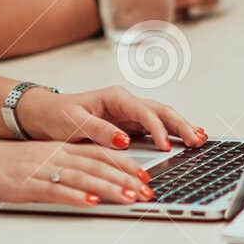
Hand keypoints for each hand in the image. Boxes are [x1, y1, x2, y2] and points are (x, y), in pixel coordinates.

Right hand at [0, 138, 153, 206]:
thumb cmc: (0, 163)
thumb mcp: (36, 160)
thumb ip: (60, 168)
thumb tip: (85, 183)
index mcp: (58, 149)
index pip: (99, 154)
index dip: (124, 164)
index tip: (144, 175)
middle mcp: (54, 156)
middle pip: (97, 165)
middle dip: (125, 178)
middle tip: (147, 190)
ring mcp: (41, 170)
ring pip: (83, 177)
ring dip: (109, 188)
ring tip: (130, 198)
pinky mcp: (26, 185)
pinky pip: (56, 191)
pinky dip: (76, 197)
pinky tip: (92, 204)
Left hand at [16, 84, 206, 151]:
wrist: (43, 116)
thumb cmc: (56, 116)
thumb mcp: (73, 123)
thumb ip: (99, 131)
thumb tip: (124, 140)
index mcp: (115, 98)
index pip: (144, 111)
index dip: (157, 128)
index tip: (165, 145)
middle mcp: (126, 104)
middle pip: (161, 111)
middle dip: (181, 124)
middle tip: (197, 139)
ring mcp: (129, 115)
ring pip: (162, 118)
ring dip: (182, 127)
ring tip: (201, 139)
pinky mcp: (129, 127)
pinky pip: (155, 128)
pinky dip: (172, 133)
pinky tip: (186, 139)